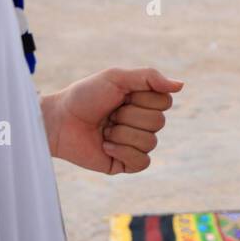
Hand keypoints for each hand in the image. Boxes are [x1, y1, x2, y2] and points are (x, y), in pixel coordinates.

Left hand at [42, 68, 183, 173]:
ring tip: (104, 130)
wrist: (58, 121)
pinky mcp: (125, 163)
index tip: (121, 96)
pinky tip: (106, 146)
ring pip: (150, 142)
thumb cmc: (84, 96)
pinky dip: (123, 152)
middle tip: (109, 114)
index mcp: (143, 101)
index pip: (165, 102)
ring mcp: (135, 144)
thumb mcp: (116, 78)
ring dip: (122, 134)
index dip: (143, 99)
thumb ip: (148, 77)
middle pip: (159, 122)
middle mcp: (142, 122)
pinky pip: (142, 161)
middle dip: (129, 116)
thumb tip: (181, 86)